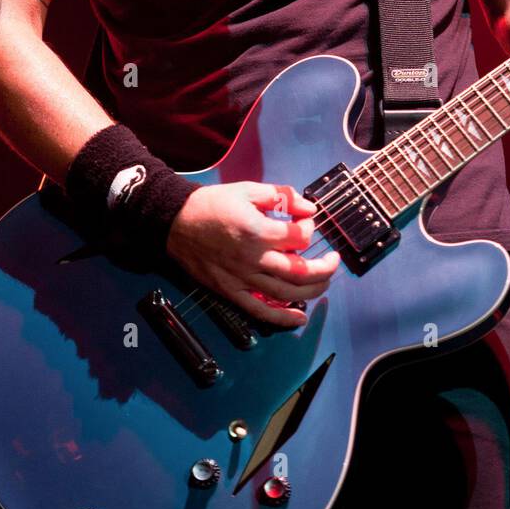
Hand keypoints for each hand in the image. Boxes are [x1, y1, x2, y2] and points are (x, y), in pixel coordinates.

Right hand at [166, 181, 339, 327]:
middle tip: (334, 259)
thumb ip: (280, 196)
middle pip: (301, 271)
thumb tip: (308, 207)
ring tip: (325, 281)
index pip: (300, 237)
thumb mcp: (247, 189)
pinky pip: (261, 311)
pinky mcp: (231, 292)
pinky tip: (300, 317)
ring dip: (312, 290)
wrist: (176, 222)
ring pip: (287, 293)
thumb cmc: (211, 204)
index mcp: (257, 231)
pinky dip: (283, 318)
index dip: (311, 228)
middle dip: (324, 267)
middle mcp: (253, 259)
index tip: (308, 221)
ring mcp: (243, 279)